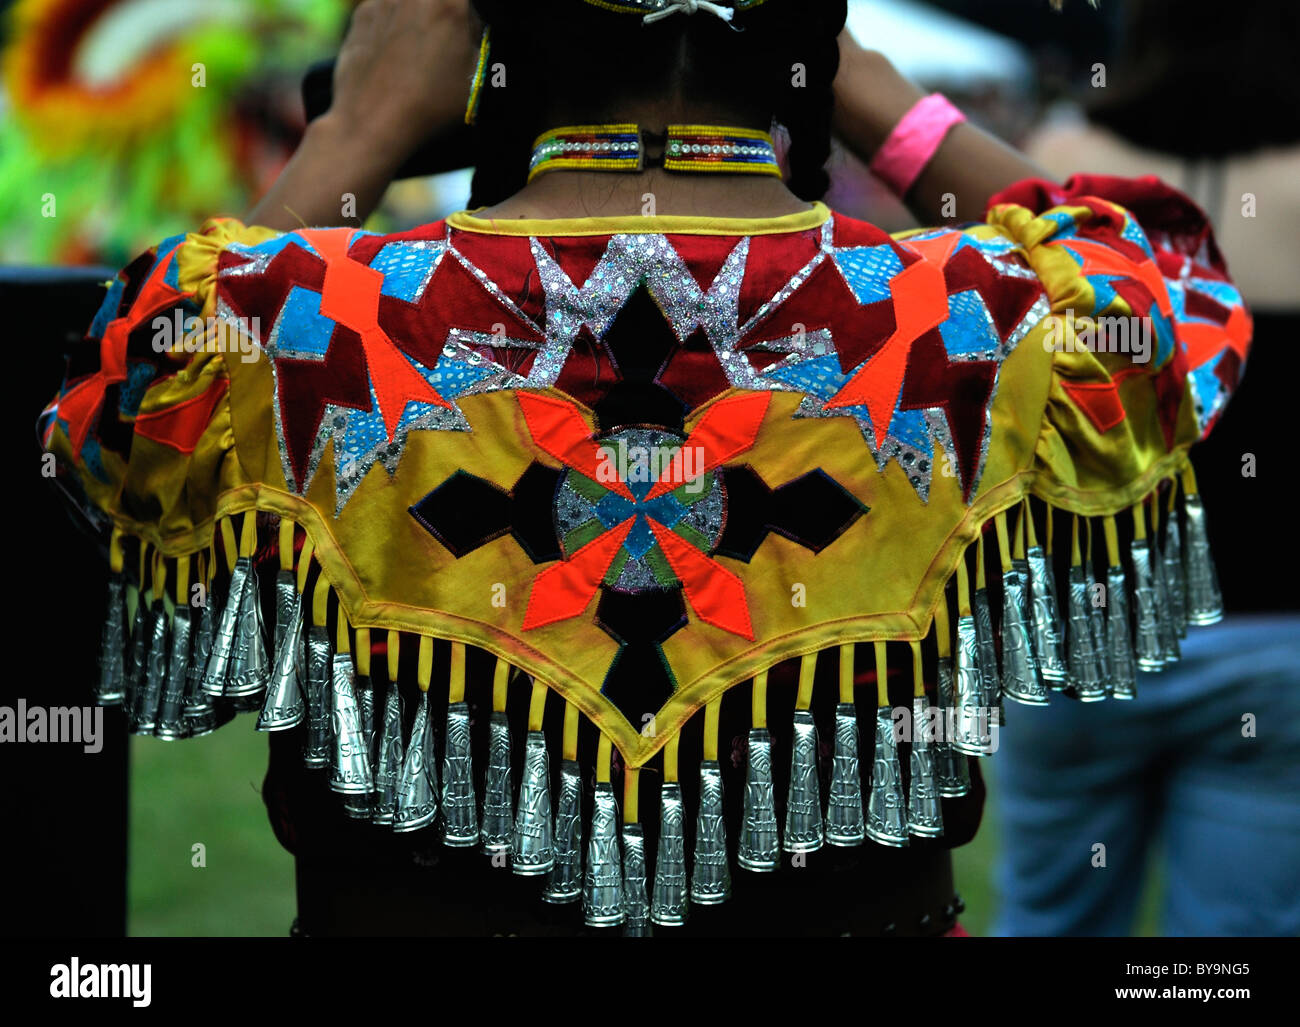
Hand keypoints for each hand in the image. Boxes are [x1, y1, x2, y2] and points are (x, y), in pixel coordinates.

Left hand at [328, 0, 478, 160]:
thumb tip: (468, 40)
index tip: (464, 51)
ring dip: (415, 25)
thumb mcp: (476, 78)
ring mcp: (384, 0)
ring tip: (412, 60)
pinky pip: (385, 15)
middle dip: (441, 23)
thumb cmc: (431, 102)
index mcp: (450, 2)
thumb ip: (477, 48)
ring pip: (410, 8)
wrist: (374, 120)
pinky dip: (390, 31)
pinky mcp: (362, 14)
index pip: (470, 9)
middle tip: (438, 55)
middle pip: (437, 5)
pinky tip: (390, 61)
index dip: (469, 31)